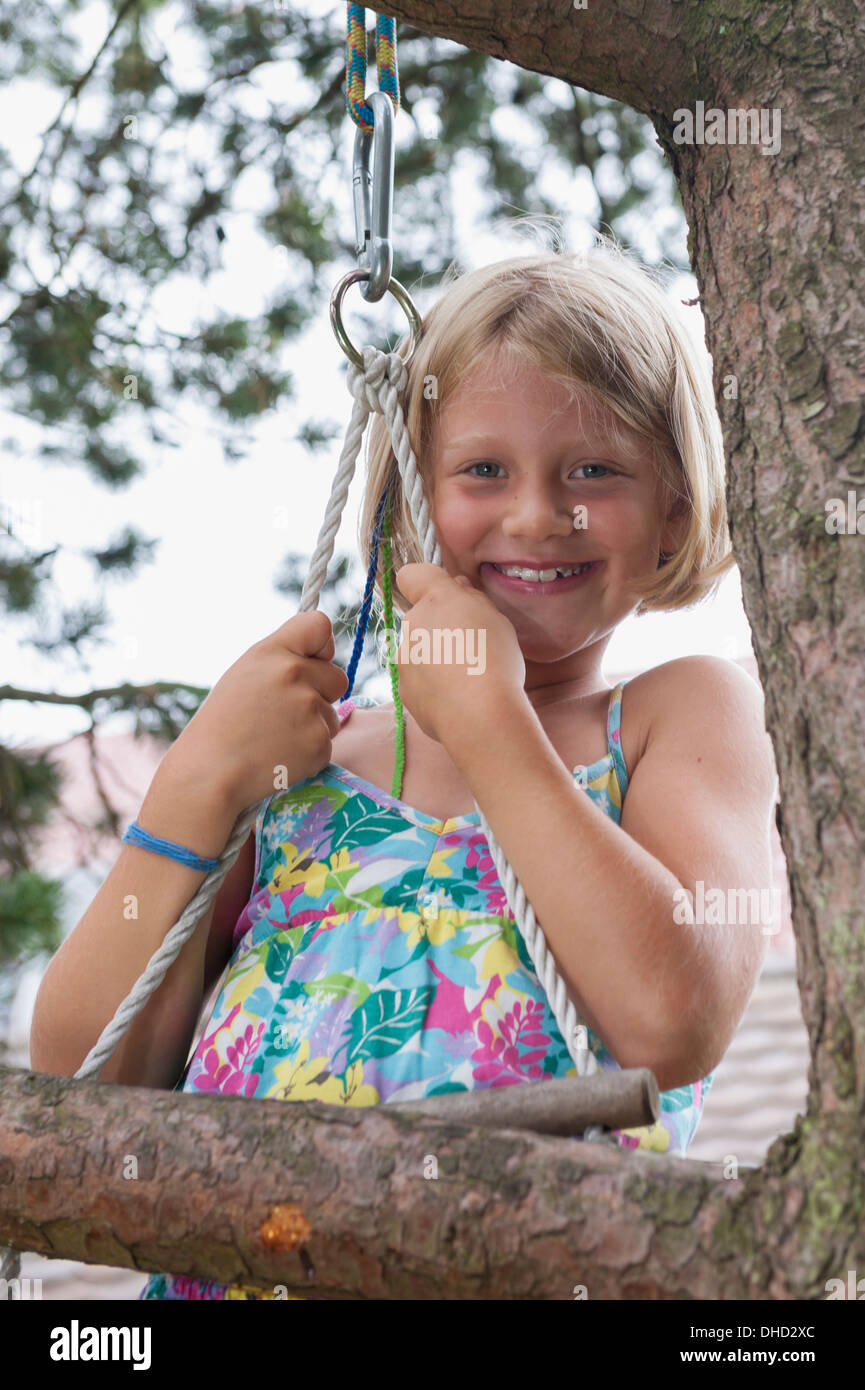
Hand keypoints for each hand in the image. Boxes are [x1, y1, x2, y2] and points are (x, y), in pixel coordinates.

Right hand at [162, 610, 348, 812]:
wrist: (211, 772)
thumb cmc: (223, 724)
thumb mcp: (244, 675)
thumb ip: (281, 661)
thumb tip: (321, 657)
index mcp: (271, 652)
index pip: (318, 625)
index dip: (322, 645)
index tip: (313, 662)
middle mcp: (294, 674)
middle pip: (337, 676)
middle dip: (321, 693)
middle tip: (286, 712)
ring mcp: (309, 709)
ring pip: (332, 713)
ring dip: (313, 725)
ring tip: (275, 737)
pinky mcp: (319, 742)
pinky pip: (328, 741)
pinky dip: (309, 750)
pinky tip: (280, 754)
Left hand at [392, 564, 524, 742]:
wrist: (480, 715)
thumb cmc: (495, 660)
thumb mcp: (496, 618)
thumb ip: (472, 598)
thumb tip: (458, 588)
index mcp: (435, 600)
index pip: (412, 574)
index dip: (425, 582)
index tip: (445, 596)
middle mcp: (412, 625)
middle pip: (421, 618)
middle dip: (440, 628)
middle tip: (471, 647)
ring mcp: (405, 660)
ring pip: (419, 651)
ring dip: (436, 659)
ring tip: (467, 678)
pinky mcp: (404, 691)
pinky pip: (419, 681)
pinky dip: (434, 686)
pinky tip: (458, 698)